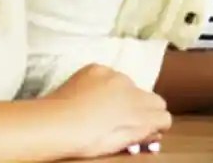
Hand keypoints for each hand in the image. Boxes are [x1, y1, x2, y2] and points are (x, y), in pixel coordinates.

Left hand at [46, 64, 171, 158]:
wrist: (49, 124)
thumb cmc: (81, 140)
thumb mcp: (116, 144)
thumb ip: (141, 134)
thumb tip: (155, 129)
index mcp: (136, 110)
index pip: (163, 113)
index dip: (156, 123)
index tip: (149, 129)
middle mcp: (130, 88)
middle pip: (151, 97)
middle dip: (144, 108)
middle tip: (126, 120)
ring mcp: (113, 75)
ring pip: (130, 85)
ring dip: (123, 95)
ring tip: (103, 109)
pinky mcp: (97, 68)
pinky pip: (110, 75)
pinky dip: (105, 85)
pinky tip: (91, 97)